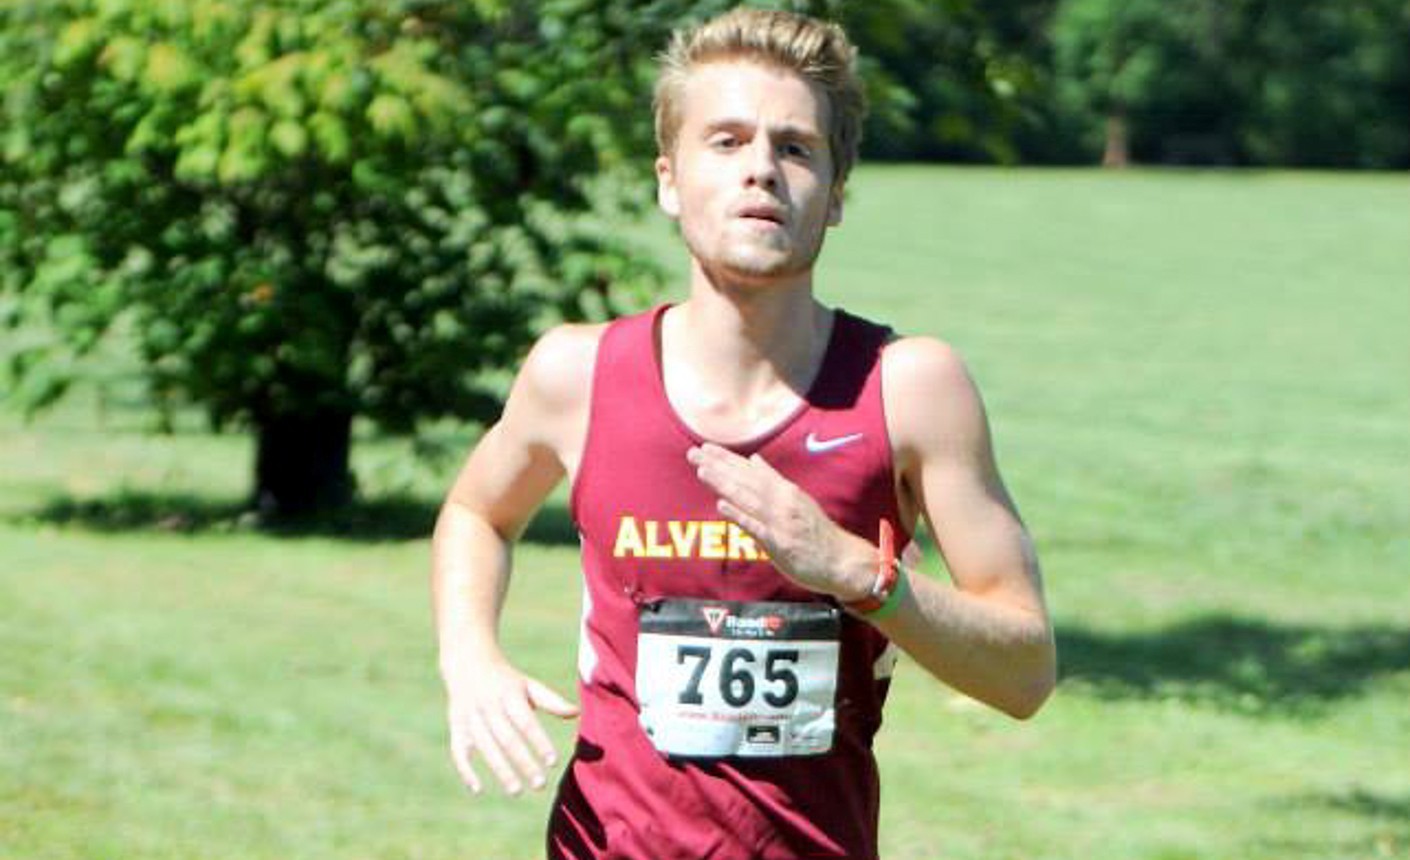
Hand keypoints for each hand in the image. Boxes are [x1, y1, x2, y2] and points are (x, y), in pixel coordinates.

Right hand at [444, 657, 577, 795]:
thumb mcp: (529, 686)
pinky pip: (458, 751)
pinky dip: (465, 771)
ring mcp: (470, 716)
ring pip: (485, 747)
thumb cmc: (506, 681)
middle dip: (523, 762)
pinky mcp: (456, 727)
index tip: (553, 762)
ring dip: (500, 770)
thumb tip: (576, 713)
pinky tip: (478, 790)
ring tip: (517, 791)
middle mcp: (488, 705)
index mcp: (509, 693)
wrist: (467, 662)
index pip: (525, 721)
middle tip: (540, 784)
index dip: (539, 742)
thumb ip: (552, 701)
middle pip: (506, 738)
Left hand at [687, 443, 872, 600]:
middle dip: (718, 466)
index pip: (750, 470)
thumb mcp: (796, 499)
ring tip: (702, 470)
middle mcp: (781, 501)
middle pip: (745, 480)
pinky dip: (740, 516)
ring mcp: (780, 522)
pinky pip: (756, 528)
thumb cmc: (816, 532)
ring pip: (748, 499)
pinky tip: (722, 506)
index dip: (727, 458)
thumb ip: (773, 481)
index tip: (705, 446)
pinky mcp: (780, 543)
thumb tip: (754, 460)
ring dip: (724, 484)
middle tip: (693, 452)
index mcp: (784, 490)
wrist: (842, 560)